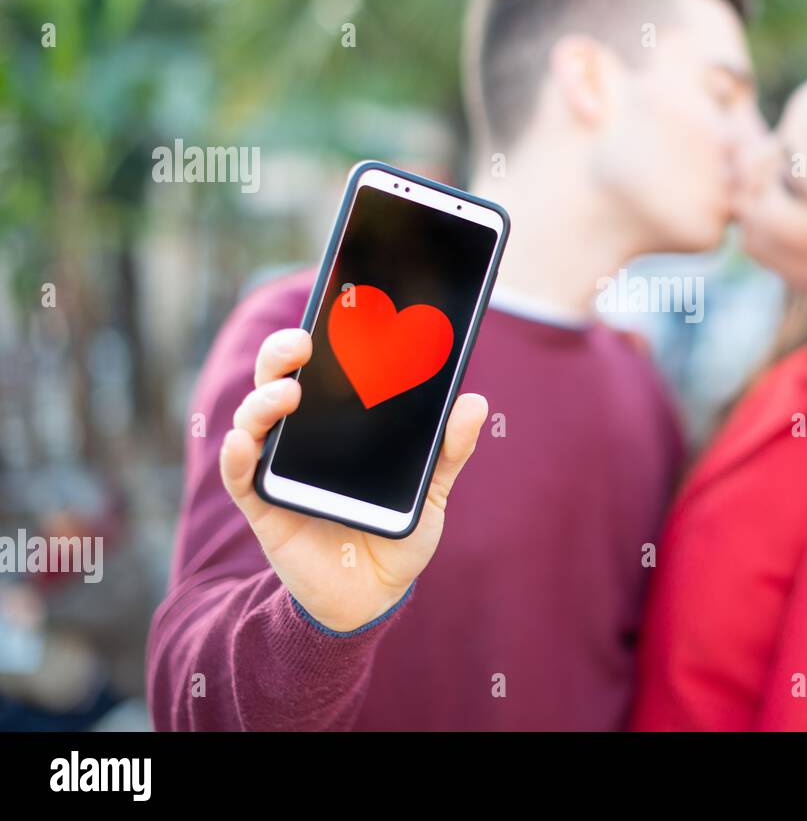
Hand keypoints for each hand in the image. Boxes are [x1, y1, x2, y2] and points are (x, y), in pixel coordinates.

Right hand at [218, 328, 487, 632]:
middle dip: (282, 354)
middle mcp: (302, 435)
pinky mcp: (263, 506)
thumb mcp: (432, 487)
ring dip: (263, 401)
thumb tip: (475, 403)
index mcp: (339, 420)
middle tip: (303, 343)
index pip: (323, 366)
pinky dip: (237, 457)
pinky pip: (241, 477)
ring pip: (253, 419)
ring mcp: (279, 468)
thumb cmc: (397, 528)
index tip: (336, 307)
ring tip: (287, 395)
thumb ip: (451, 449)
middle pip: (278, 379)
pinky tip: (246, 444)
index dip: (321, 334)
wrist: (376, 592)